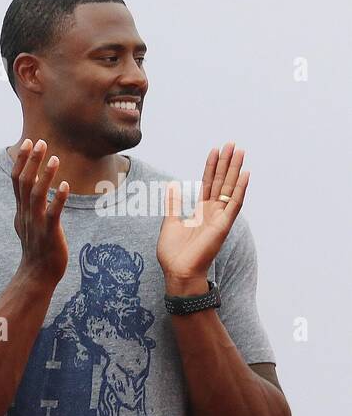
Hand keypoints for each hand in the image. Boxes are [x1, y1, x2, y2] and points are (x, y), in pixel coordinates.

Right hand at [11, 138, 69, 283]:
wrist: (37, 275)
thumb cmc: (37, 248)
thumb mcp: (29, 222)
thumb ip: (28, 205)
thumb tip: (29, 187)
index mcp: (21, 210)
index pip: (16, 181)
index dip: (22, 161)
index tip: (28, 143)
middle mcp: (26, 214)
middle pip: (24, 183)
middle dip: (31, 162)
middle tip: (40, 142)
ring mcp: (36, 224)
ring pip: (36, 195)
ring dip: (44, 176)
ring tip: (54, 159)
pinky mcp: (49, 234)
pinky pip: (53, 214)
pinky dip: (57, 199)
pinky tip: (64, 186)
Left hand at [158, 143, 248, 293]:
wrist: (178, 271)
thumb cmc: (174, 253)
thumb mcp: (170, 223)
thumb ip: (174, 204)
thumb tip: (173, 186)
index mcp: (200, 210)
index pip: (208, 183)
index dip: (212, 167)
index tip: (215, 150)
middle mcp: (213, 211)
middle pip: (222, 181)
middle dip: (226, 163)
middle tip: (232, 144)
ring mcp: (220, 217)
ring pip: (230, 188)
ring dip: (235, 170)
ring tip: (239, 151)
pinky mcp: (224, 225)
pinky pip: (235, 204)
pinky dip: (240, 189)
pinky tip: (245, 174)